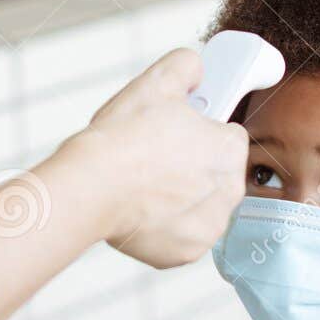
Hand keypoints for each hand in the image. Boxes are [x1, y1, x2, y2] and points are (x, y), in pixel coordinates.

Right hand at [70, 49, 248, 267]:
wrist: (90, 188)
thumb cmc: (122, 138)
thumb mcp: (157, 82)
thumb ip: (187, 66)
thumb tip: (196, 70)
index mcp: (229, 151)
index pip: (229, 136)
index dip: (203, 130)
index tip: (180, 132)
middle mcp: (228, 193)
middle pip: (218, 173)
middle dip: (195, 165)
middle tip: (157, 156)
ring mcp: (208, 228)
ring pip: (202, 205)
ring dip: (183, 196)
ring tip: (146, 183)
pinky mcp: (185, 253)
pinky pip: (183, 234)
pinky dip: (167, 225)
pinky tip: (142, 209)